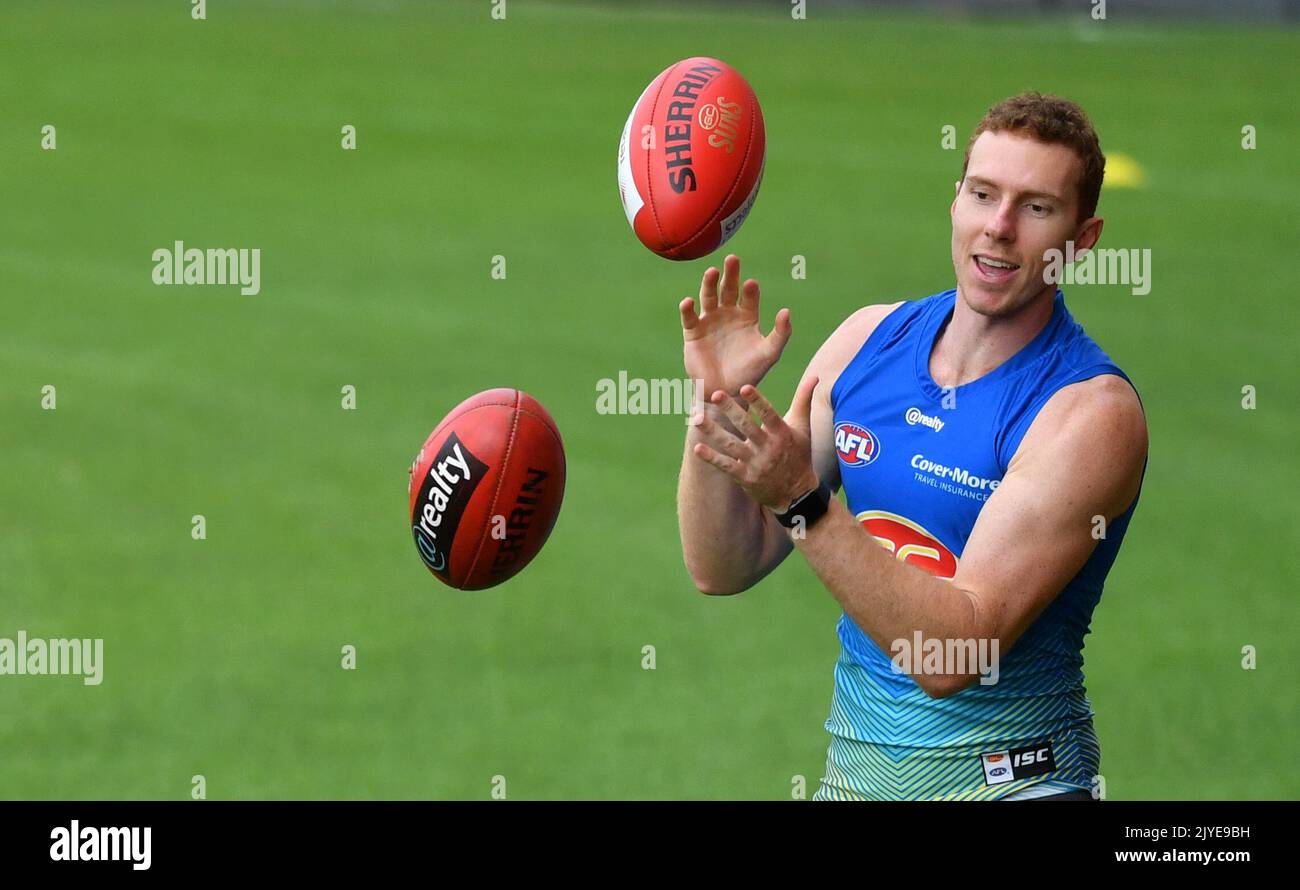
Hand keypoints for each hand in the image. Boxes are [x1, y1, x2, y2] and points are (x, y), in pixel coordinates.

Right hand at [680, 254, 791, 398]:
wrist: (725, 392)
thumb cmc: (751, 373)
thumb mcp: (769, 354)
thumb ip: (781, 334)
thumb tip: (786, 311)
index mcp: (747, 316)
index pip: (749, 296)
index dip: (750, 290)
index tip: (751, 284)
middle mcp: (728, 314)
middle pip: (728, 288)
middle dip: (731, 274)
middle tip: (733, 259)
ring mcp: (709, 321)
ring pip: (708, 296)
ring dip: (709, 283)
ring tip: (712, 271)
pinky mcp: (693, 332)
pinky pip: (689, 317)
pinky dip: (687, 309)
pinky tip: (688, 302)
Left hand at [690, 376, 820, 511]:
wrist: (797, 494)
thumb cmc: (799, 454)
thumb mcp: (803, 427)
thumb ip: (804, 400)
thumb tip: (815, 376)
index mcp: (782, 433)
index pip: (769, 414)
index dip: (758, 401)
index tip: (745, 387)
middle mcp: (769, 448)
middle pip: (747, 426)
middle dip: (731, 410)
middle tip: (715, 394)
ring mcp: (756, 464)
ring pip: (731, 445)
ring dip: (713, 432)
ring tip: (696, 419)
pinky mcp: (746, 478)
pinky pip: (727, 466)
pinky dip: (712, 458)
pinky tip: (698, 448)